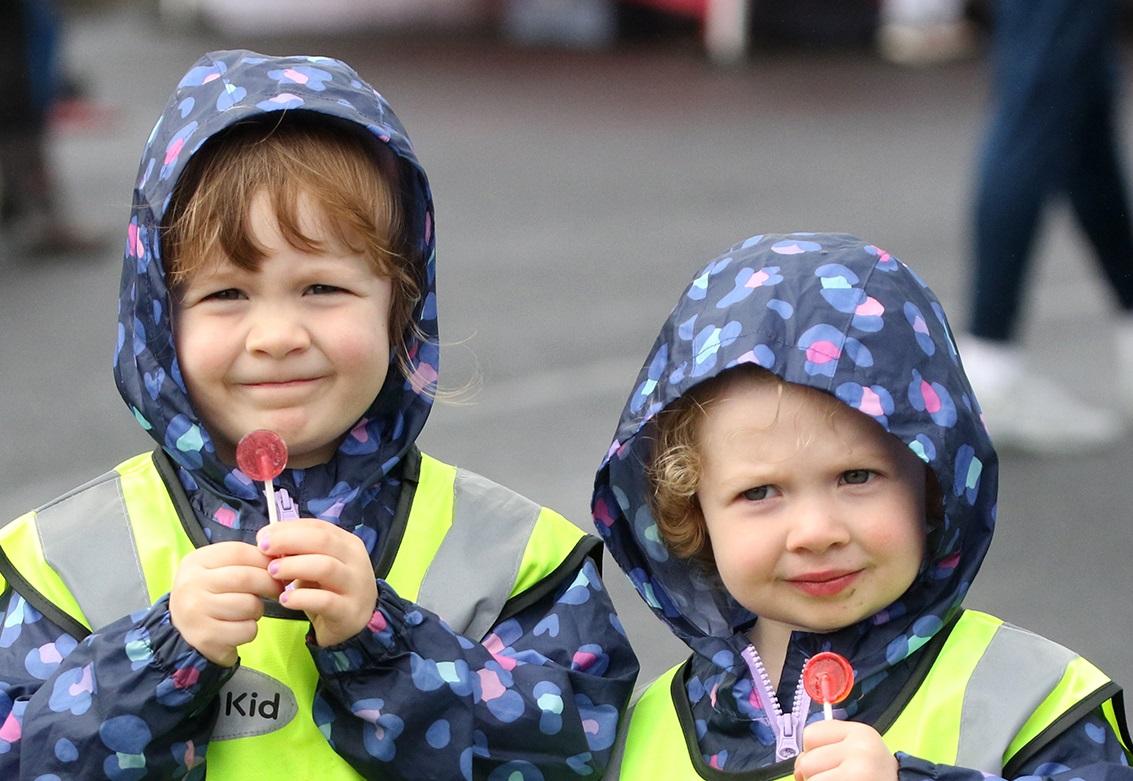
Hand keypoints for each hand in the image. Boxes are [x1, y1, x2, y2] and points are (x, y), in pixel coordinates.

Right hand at [169, 542, 282, 666]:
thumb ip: (246, 561)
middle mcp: (191, 584)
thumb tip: (281, 557)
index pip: (238, 552)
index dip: (264, 560)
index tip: (276, 569)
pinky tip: (238, 628)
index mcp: (196, 561)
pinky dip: (250, 630)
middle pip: (246, 578)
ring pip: (249, 605)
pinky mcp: (205, 637)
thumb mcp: (219, 570)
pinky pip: (247, 630)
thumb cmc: (211, 595)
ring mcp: (196, 612)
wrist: (183, 632)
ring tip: (248, 611)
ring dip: (258, 610)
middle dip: (270, 584)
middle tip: (277, 591)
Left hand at [255, 519, 377, 647]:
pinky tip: (285, 600)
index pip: (318, 526)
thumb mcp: (317, 566)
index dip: (288, 528)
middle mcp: (355, 560)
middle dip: (288, 541)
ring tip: (273, 573)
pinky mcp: (349, 611)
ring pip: (325, 567)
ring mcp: (356, 585)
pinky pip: (325, 601)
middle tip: (263, 550)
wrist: (356, 624)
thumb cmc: (330, 589)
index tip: (262, 537)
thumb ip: (299, 553)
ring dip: (294, 566)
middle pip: (323, 540)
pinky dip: (301, 598)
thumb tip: (267, 541)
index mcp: (347, 543)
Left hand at [793, 720, 896, 780]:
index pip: (810, 734)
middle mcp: (860, 749)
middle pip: (807, 760)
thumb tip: (799, 768)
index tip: (825, 763)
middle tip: (833, 778)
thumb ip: (828, 748)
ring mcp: (858, 772)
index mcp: (860, 732)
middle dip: (812, 774)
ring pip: (811, 779)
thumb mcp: (857, 751)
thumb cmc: (874, 774)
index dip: (811, 752)